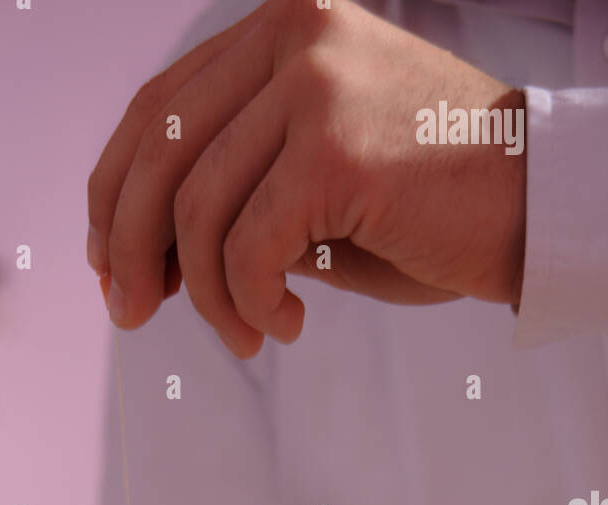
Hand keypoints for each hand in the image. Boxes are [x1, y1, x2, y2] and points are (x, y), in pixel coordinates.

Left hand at [87, 0, 525, 355]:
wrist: (535, 207)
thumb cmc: (423, 207)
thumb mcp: (308, 189)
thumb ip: (230, 198)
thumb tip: (136, 258)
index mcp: (280, 29)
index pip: (158, 108)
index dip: (114, 193)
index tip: (108, 263)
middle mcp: (293, 36)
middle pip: (158, 153)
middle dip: (129, 248)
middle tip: (131, 317)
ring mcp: (316, 84)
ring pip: (197, 211)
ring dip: (207, 297)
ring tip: (247, 336)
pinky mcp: (337, 148)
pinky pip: (248, 248)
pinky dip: (250, 303)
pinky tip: (287, 326)